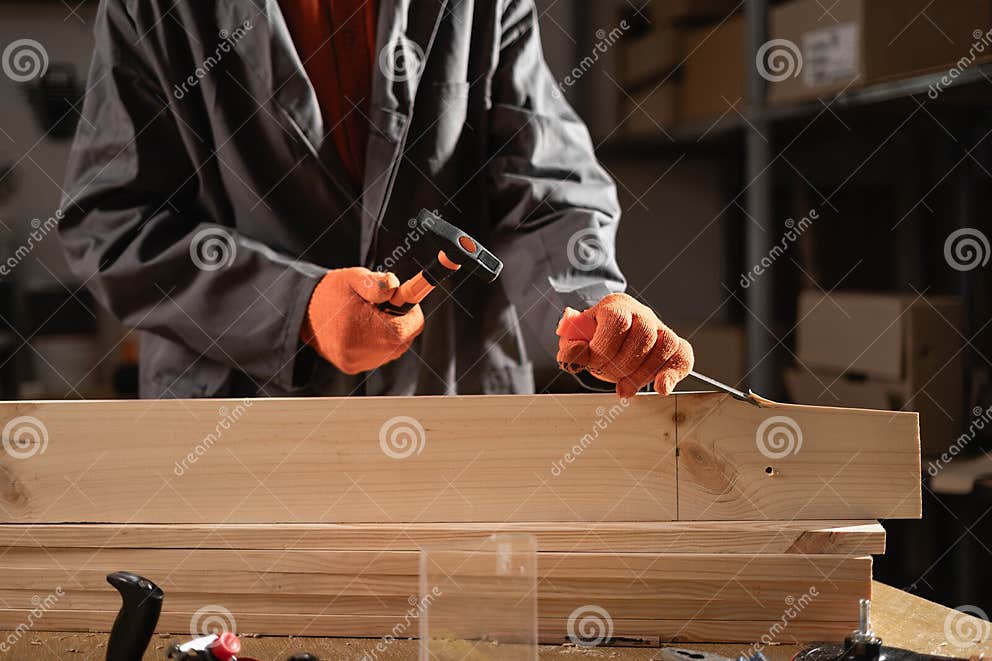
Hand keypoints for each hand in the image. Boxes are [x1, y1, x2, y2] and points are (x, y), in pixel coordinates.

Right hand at [301, 267, 423, 374]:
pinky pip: (380, 354)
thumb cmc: (331, 293)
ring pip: (393, 349)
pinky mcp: (352, 367)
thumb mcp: (355, 278)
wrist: (303, 311)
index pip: (408, 329)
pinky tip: (364, 328)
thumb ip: (378, 282)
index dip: (411, 313)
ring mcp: (356, 363)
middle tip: (384, 306)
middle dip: (401, 322)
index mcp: (363, 331)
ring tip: (370, 317)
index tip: (403, 301)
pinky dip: (379, 341)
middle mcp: (360, 353)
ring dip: (390, 333)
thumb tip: (396, 289)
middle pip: (403, 341)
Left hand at [556, 293, 692, 398]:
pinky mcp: (674, 346)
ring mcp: (660, 328)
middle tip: (610, 377)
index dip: (604, 348)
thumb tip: (575, 353)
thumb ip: (570, 347)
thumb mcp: (574, 340)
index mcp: (615, 306)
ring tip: (625, 387)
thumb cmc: (592, 339)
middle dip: (623, 364)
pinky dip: (673, 373)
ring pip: (665, 345)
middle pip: (644, 334)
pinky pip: (683, 355)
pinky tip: (661, 387)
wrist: (607, 336)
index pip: (617, 321)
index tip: (593, 364)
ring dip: (643, 374)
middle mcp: (641, 313)